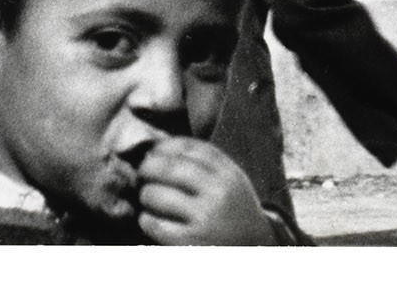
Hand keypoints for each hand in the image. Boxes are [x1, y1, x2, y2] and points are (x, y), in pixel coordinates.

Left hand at [133, 135, 280, 243]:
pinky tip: (148, 219)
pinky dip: (146, 220)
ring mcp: (205, 217)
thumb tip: (158, 148)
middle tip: (141, 172)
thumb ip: (206, 164)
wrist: (255, 250)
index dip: (165, 146)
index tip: (154, 150)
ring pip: (158, 195)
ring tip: (146, 196)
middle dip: (148, 167)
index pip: (190, 148)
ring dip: (146, 194)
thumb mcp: (231, 182)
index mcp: (228, 173)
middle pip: (170, 168)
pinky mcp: (192, 242)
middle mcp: (218, 192)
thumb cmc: (234, 211)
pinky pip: (156, 224)